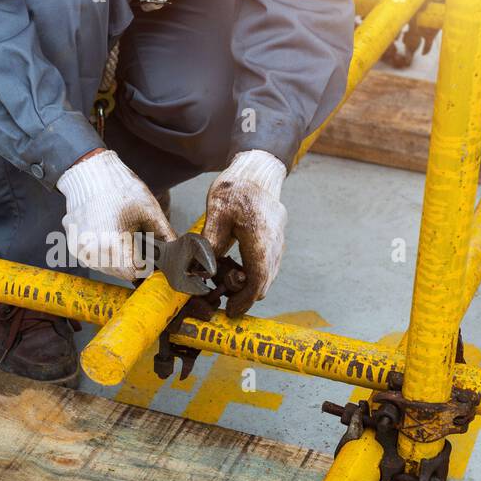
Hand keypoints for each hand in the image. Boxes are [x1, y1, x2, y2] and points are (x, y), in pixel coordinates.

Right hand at [57, 149, 174, 280]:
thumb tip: (176, 255)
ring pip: (106, 268)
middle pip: (120, 273)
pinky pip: (93, 259)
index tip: (148, 253)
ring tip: (119, 233)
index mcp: (113, 245)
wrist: (91, 174)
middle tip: (134, 238)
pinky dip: (103, 252)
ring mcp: (81, 250)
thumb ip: (165, 237)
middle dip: (131, 260)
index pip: (134, 273)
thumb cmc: (120, 188)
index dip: (145, 265)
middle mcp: (93, 251)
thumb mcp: (150, 211)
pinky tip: (106, 232)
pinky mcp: (73, 246)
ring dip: (117, 258)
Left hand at [203, 150, 287, 316]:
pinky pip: (268, 266)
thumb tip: (202, 271)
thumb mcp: (217, 213)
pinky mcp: (276, 241)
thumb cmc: (236, 188)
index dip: (243, 300)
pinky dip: (253, 273)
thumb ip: (210, 243)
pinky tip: (234, 267)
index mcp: (260, 239)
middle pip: (264, 284)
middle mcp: (275, 245)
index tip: (229, 310)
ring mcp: (278, 243)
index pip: (257, 281)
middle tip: (221, 296)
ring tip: (224, 280)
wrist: (257, 170)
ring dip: (248, 284)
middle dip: (243, 295)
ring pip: (267, 276)